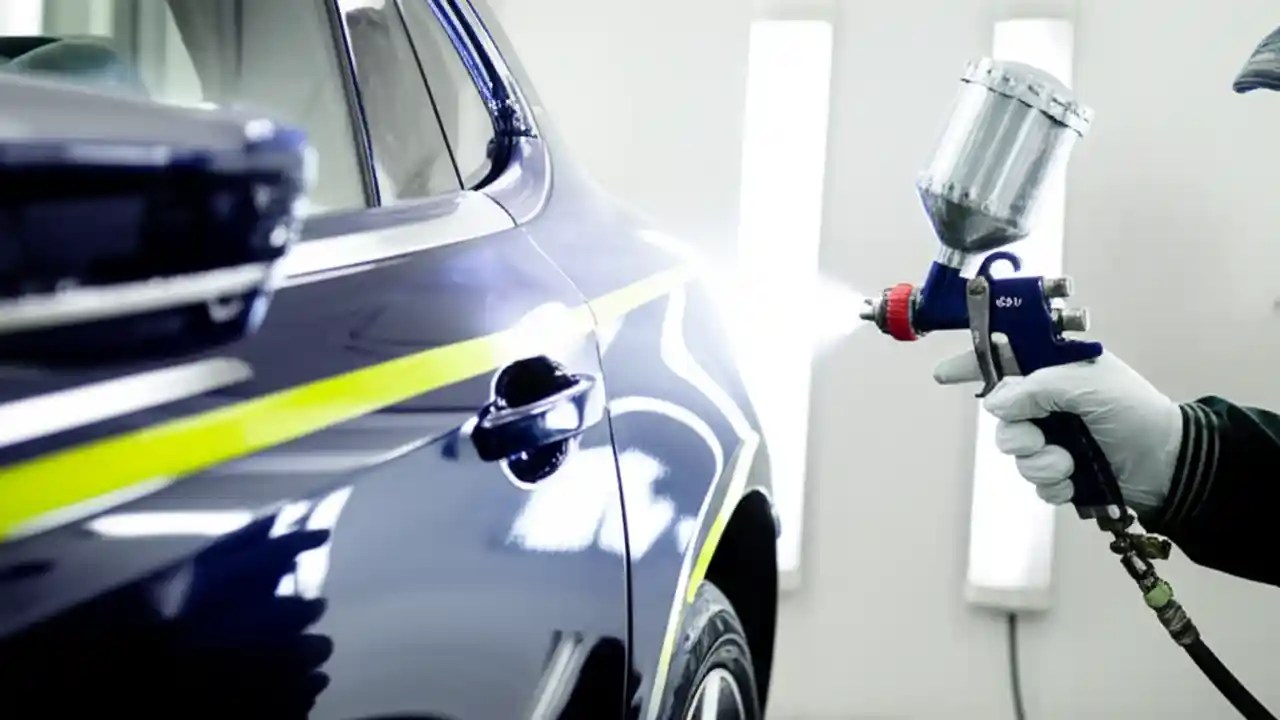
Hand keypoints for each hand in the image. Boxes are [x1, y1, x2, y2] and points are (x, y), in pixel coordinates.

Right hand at [933, 350, 1182, 514]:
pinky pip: (1035, 482)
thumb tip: (994, 404)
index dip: (973, 366)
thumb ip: (1036, 389)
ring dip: (1040, 462)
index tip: (945, 375)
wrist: (1169, 464)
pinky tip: (1074, 482)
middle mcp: (1049, 404)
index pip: (1005, 362)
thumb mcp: (1087, 385)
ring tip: (1069, 463)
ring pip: (1015, 453)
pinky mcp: (1062, 472)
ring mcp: (1054, 438)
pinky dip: (1053, 484)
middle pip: (1002, 416)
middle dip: (1017, 432)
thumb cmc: (1135, 412)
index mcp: (1055, 372)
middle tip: (1040, 436)